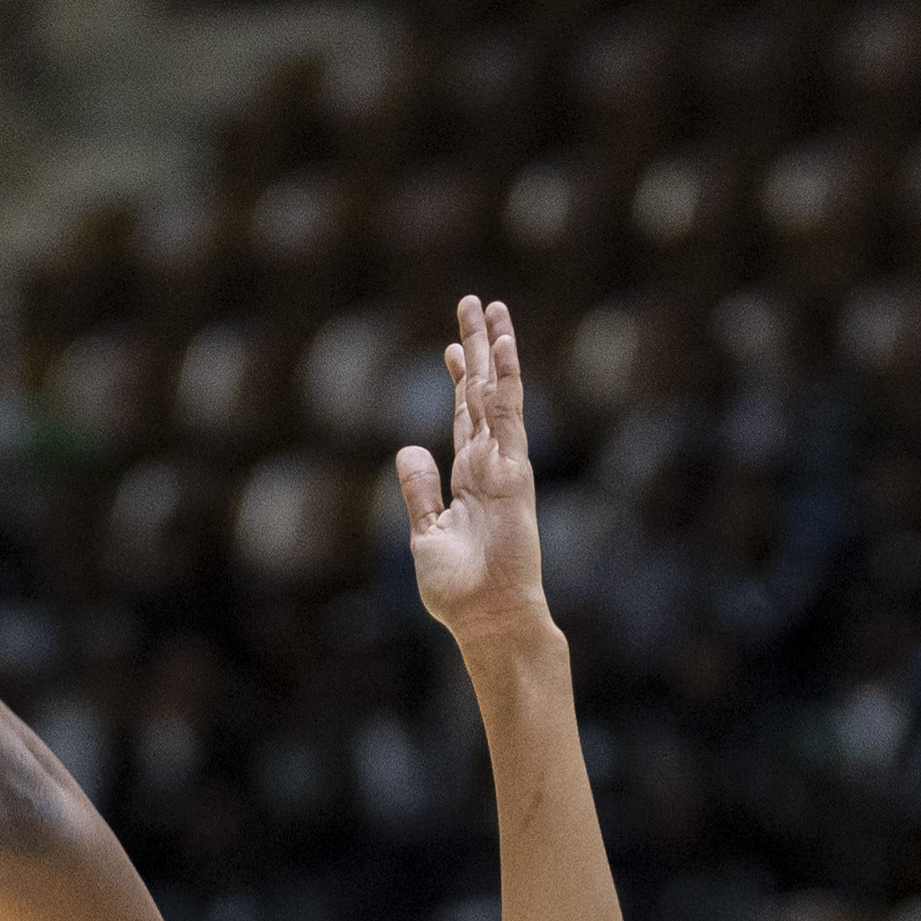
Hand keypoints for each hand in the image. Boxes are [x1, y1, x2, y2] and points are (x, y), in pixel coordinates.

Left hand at [397, 295, 549, 645]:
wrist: (487, 616)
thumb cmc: (459, 587)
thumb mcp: (425, 532)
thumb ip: (420, 489)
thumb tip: (407, 448)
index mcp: (468, 478)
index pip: (463, 416)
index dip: (457, 380)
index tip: (450, 347)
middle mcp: (489, 463)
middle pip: (480, 392)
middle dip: (476, 349)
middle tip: (473, 304)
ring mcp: (504, 463)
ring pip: (497, 392)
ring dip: (493, 349)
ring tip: (490, 307)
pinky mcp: (513, 470)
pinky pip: (508, 414)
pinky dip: (504, 378)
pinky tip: (501, 345)